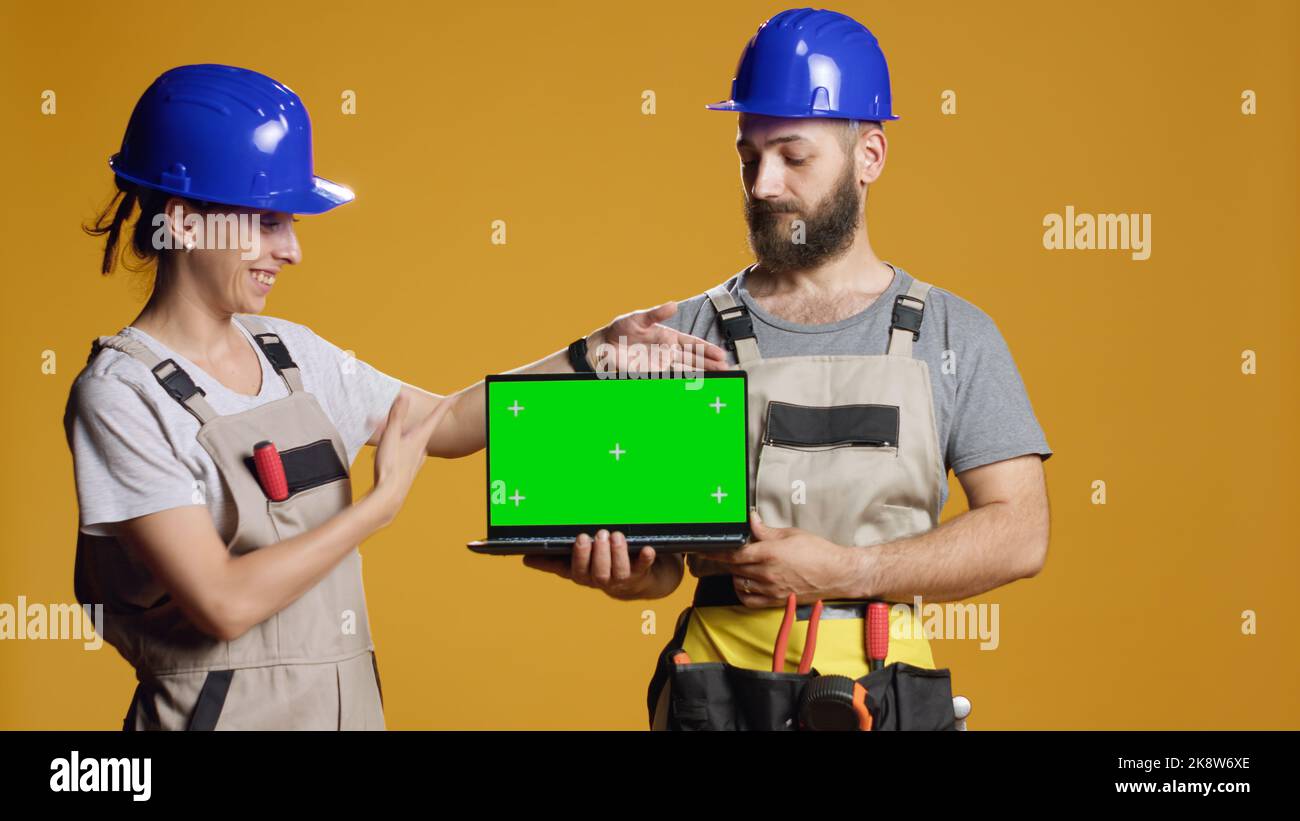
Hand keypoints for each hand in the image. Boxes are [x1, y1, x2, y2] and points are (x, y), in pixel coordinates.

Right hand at [370, 393, 451, 524]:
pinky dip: (401, 446)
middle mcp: (421, 449)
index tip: (454, 397)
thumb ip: (397, 417)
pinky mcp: (408, 470)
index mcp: (420, 439)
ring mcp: (416, 461)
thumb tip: (404, 396)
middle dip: (423, 420)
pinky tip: (395, 451)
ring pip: (415, 442)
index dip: (444, 407)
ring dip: (407, 434)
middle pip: (425, 429)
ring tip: (398, 429)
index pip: (435, 418)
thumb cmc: (390, 467)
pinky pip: (407, 452)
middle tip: (430, 412)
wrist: (389, 497)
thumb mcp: (391, 437)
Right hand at [522, 529, 681, 599]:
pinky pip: (643, 569)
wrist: (639, 581)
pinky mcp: (641, 576)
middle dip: (597, 554)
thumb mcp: (578, 563)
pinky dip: (645, 559)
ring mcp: (621, 580)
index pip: (574, 571)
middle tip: (598, 534)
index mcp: (582, 575)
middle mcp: (601, 581)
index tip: (580, 538)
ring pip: (618, 572)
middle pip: (596, 574)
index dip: (578, 556)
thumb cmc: (602, 565)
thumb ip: (555, 560)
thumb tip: (525, 559)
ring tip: (616, 535)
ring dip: (617, 554)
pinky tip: (647, 549)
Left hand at [586, 302, 728, 373]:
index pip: (693, 343)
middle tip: (727, 369)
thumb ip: (656, 313)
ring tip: (719, 378)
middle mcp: (668, 351)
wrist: (605, 346)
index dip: (707, 349)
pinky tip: (696, 385)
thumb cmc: (621, 329)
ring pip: (687, 370)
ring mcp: (662, 364)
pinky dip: (684, 382)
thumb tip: (674, 304)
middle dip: (710, 364)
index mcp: (668, 336)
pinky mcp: (653, 374)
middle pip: (694, 359)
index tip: (721, 355)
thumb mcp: (639, 318)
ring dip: (702, 374)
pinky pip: (672, 379)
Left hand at [707, 510, 862, 606]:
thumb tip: (751, 520)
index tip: (705, 549)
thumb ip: (766, 530)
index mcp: (769, 553)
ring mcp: (770, 589)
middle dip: (725, 561)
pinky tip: (744, 584)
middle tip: (723, 554)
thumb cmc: (818, 552)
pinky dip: (742, 592)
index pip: (734, 554)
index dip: (716, 552)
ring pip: (740, 583)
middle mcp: (766, 573)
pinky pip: (749, 600)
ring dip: (735, 574)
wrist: (837, 574)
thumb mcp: (790, 534)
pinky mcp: (776, 600)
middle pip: (734, 568)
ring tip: (740, 566)